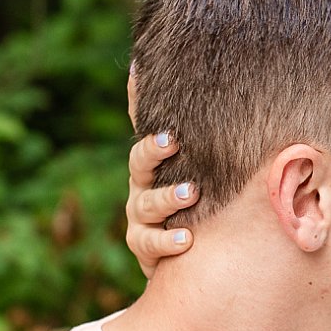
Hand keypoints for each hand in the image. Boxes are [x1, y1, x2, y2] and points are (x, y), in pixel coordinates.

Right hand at [125, 132, 199, 277]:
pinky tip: (187, 239)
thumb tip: (165, 77)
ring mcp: (140, 218)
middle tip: (173, 142)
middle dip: (154, 152)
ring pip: (146, 204)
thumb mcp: (192, 168)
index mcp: (152, 166)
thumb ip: (191, 132)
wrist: (186, 253)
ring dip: (167, 197)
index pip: (146, 136)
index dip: (150, 127)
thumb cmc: (191, 202)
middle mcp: (141, 187)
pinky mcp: (144, 247)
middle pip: (138, 164)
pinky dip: (167, 241)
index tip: (171, 123)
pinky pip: (150, 243)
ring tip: (191, 192)